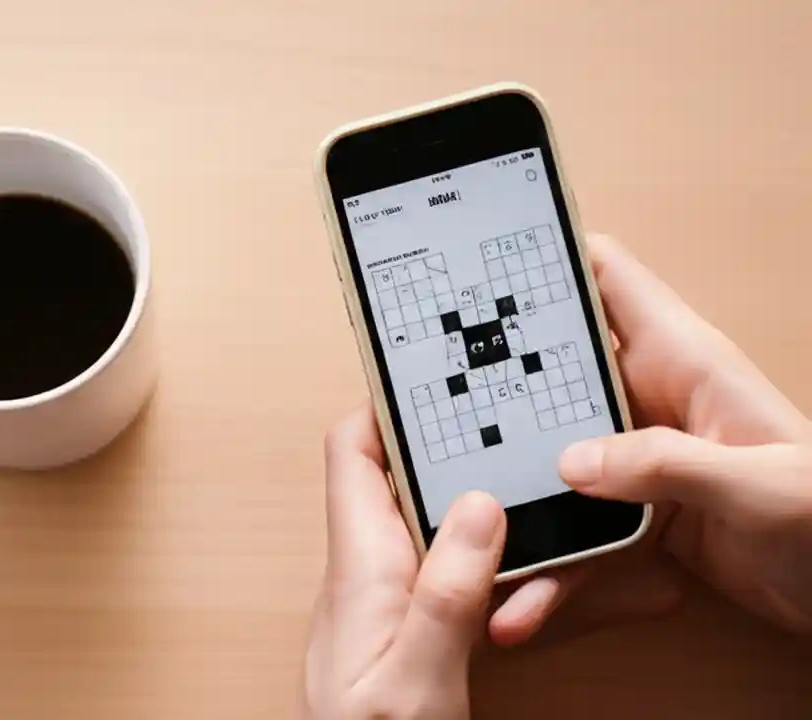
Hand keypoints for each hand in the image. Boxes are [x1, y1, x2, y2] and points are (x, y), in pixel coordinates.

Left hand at [303, 406, 504, 719]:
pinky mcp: (408, 624)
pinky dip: (495, 583)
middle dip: (473, 477)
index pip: (354, 451)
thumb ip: (446, 595)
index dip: (390, 406)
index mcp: (359, 566)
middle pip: (414, 485)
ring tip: (535, 585)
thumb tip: (478, 503)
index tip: (444, 380)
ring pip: (448, 533)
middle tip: (531, 477)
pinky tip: (517, 613)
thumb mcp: (416, 677)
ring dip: (497, 544)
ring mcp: (389, 596)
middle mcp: (369, 570)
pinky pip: (455, 578)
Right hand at [489, 234, 811, 644]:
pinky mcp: (638, 513)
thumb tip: (573, 462)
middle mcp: (652, 401)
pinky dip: (550, 565)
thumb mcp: (762, 485)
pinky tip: (521, 600)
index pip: (607, 279)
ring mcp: (641, 458)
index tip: (475, 260)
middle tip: (425, 394)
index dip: (548, 254)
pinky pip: (575, 531)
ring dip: (513, 490)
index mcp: (684, 362)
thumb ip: (668, 465)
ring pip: (553, 456)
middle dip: (493, 378)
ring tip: (465, 523)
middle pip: (554, 368)